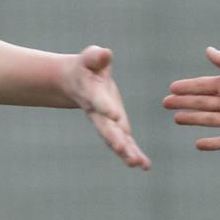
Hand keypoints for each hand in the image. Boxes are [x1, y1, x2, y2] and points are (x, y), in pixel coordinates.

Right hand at [62, 45, 151, 169]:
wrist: (75, 83)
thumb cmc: (86, 67)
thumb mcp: (90, 58)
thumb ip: (96, 56)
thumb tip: (105, 54)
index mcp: (91, 93)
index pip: (98, 101)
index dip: (106, 107)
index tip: (114, 115)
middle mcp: (97, 112)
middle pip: (105, 128)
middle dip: (114, 138)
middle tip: (122, 150)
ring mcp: (106, 122)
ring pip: (115, 140)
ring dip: (125, 153)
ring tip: (137, 164)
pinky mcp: (116, 127)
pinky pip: (125, 142)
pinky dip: (134, 154)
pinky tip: (144, 166)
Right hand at [162, 47, 219, 150]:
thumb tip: (207, 50)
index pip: (203, 86)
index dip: (187, 87)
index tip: (171, 87)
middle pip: (202, 103)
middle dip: (184, 103)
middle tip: (165, 103)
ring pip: (209, 120)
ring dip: (192, 119)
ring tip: (176, 118)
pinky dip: (212, 144)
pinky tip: (198, 145)